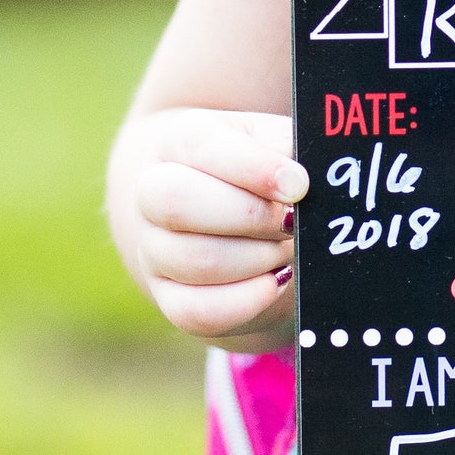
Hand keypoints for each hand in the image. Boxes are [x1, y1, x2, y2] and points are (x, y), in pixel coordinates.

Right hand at [128, 108, 308, 344]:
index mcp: (180, 143)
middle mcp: (152, 195)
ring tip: (284, 247)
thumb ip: (289, 149)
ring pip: (196, 260)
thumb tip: (302, 176)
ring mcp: (154, 251)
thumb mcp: (277, 147)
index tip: (299, 185)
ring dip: (259, 258)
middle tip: (291, 221)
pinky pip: (198, 311)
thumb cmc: (263, 176)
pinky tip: (274, 281)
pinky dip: (248, 300)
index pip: (199, 146)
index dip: (254, 168)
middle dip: (252, 216)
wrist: (235, 221)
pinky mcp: (171, 299)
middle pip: (177, 202)